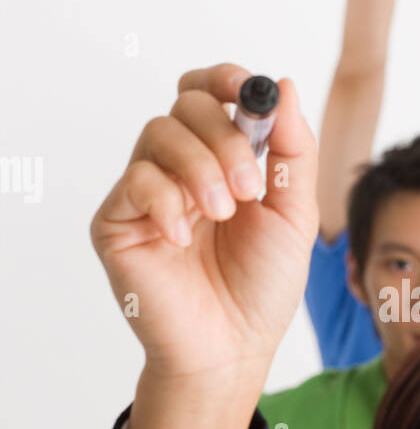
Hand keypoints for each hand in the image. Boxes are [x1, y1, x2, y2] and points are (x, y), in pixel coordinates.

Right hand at [90, 63, 318, 381]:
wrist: (232, 348)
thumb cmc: (261, 286)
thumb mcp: (294, 212)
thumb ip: (293, 150)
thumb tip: (285, 85)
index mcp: (221, 158)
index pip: (209, 93)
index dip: (227, 80)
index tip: (250, 90)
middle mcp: (180, 167)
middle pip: (187, 104)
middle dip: (226, 137)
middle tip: (249, 189)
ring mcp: (145, 192)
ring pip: (159, 132)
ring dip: (200, 166)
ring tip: (223, 213)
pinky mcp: (116, 221)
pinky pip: (134, 180)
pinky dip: (166, 201)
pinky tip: (183, 237)